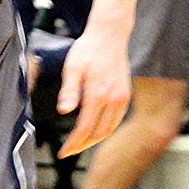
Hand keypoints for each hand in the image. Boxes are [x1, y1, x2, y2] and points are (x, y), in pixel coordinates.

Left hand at [54, 25, 131, 157]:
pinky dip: (105, 130)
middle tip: (68, 151)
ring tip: (79, 144)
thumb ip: (69, 90)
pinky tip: (95, 131)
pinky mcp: (126, 95)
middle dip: (82, 145)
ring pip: (109, 129)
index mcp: (98, 94)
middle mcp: (113, 99)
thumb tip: (64, 111)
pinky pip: (116, 120)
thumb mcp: (72, 67)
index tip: (63, 152)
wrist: (109, 35)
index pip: (85, 128)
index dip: (73, 143)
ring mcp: (122, 98)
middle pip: (98, 133)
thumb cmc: (88, 49)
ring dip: (94, 140)